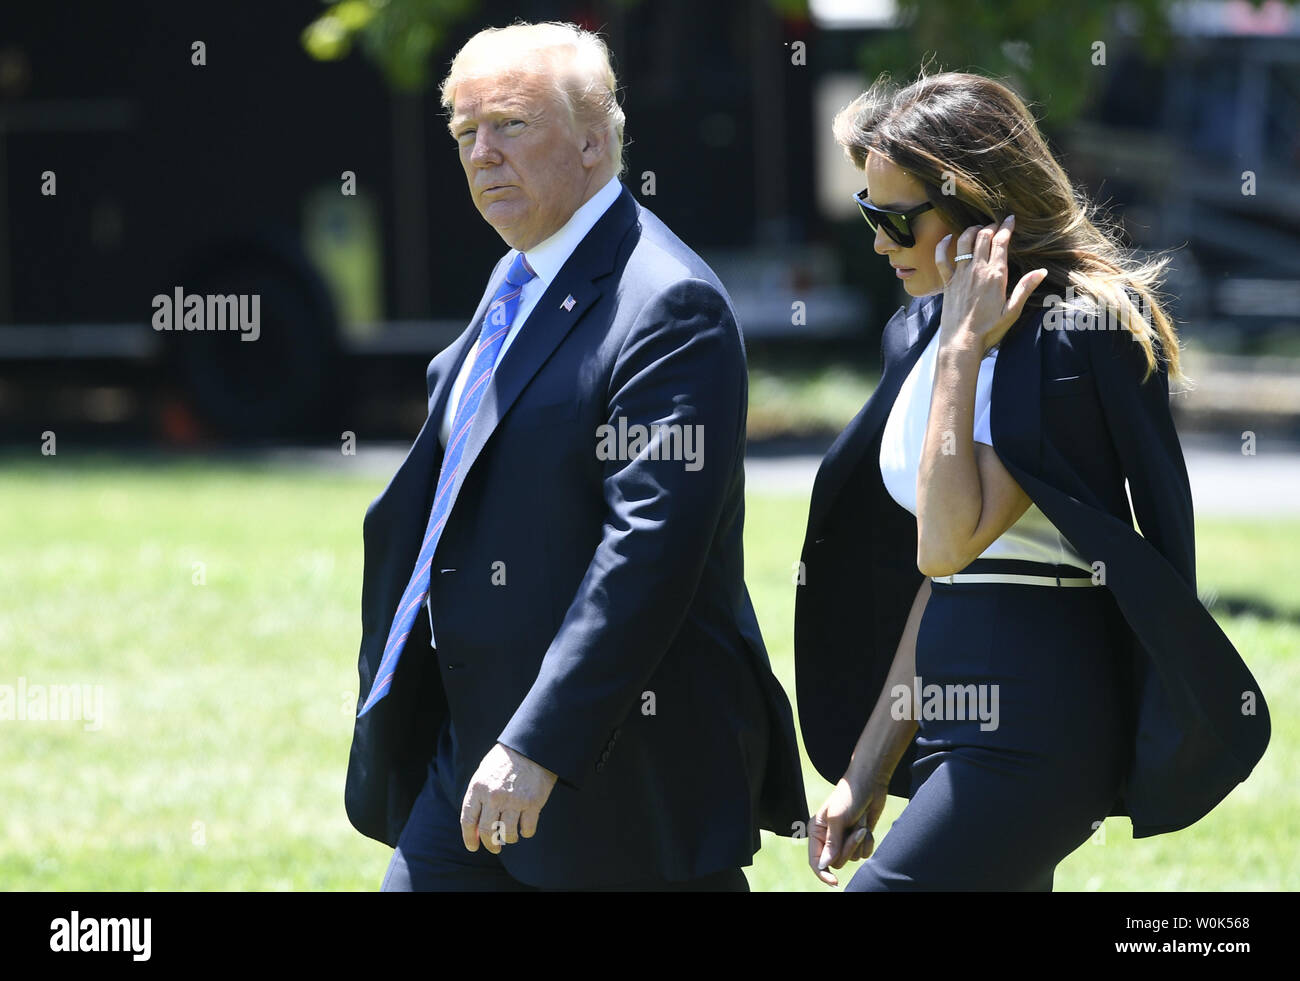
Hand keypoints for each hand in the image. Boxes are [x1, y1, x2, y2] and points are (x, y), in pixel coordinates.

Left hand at [460, 743, 557, 853]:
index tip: (473, 847)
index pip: (468, 821)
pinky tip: (525, 827)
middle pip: (487, 831)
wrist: (530, 747)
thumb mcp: (483, 774)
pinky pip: (527, 829)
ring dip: (509, 838)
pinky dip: (526, 832)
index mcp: (478, 788)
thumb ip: (477, 798)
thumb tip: (474, 827)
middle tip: (494, 848)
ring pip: (508, 834)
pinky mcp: (533, 803)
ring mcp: (514, 801)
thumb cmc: (504, 762)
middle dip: (490, 845)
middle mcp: (494, 796)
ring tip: (511, 835)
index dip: (469, 838)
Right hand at [807, 775, 890, 886]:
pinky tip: (867, 826)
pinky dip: (868, 842)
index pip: (815, 860)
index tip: (834, 882)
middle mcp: (829, 837)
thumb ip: (831, 844)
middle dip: (849, 849)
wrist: (870, 783)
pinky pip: (864, 853)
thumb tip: (824, 865)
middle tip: (857, 831)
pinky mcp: (859, 838)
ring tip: (861, 822)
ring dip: (859, 842)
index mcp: (817, 831)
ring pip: (853, 858)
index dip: (822, 873)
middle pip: (837, 861)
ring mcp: (845, 838)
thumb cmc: (849, 796)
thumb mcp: (837, 819)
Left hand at [935, 215, 1046, 355]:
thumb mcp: (1012, 311)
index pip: (1001, 242)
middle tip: (996, 224)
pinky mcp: (948, 282)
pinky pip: (942, 258)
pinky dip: (943, 245)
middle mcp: (977, 270)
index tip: (1010, 219)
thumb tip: (1041, 271)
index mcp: (996, 275)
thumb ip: (1025, 288)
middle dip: (991, 226)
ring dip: (971, 231)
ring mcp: (960, 274)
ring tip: (978, 229)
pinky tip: (949, 238)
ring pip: (964, 242)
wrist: (962, 342)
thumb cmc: (989, 330)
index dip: (1006, 226)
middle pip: (983, 237)